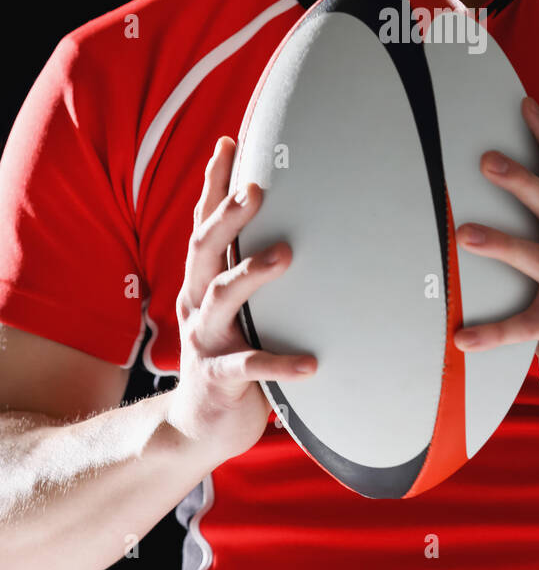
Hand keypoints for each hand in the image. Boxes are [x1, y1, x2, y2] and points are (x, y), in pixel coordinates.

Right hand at [166, 138, 317, 462]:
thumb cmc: (230, 355)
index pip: (204, 224)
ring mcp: (205, 340)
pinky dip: (280, 362)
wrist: (199, 426)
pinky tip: (310, 363)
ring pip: (222, 295)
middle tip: (258, 188)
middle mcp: (197, 303)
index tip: (229, 143)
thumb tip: (295, 227)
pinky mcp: (220, 378)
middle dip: (229, 214)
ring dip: (252, 271)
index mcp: (202, 282)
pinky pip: (250, 367)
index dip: (213, 183)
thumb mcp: (236, 309)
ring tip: (286, 254)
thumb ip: (251, 272)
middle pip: (205, 248)